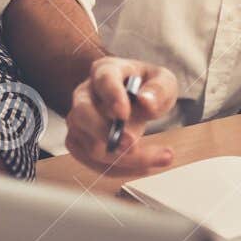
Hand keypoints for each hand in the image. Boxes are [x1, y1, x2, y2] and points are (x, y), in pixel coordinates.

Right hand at [65, 57, 178, 173]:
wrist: (133, 98)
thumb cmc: (145, 86)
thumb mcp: (162, 80)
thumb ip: (159, 88)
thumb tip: (146, 103)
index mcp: (105, 71)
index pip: (104, 81)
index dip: (112, 97)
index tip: (123, 114)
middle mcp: (84, 95)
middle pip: (82, 115)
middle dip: (106, 134)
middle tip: (133, 145)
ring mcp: (78, 122)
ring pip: (90, 146)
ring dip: (124, 159)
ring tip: (161, 157)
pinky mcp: (80, 144)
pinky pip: (96, 164)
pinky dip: (122, 170)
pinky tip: (146, 166)